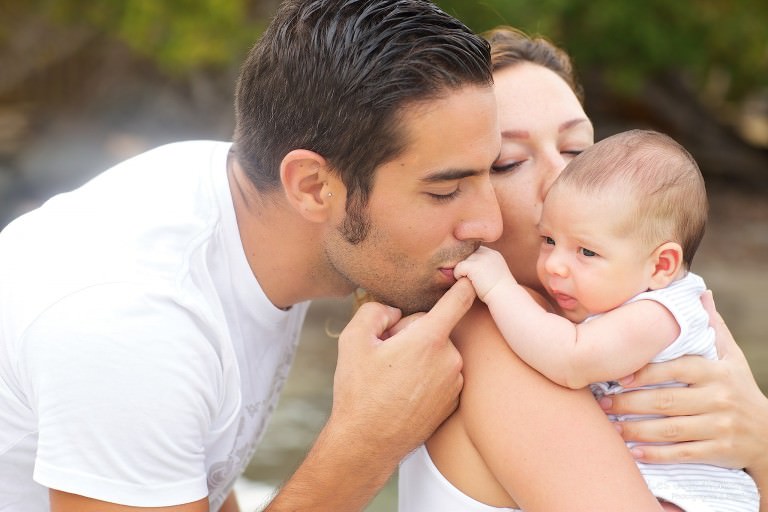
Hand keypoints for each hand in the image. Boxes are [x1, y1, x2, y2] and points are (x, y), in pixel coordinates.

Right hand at [329, 278, 475, 460]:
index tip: (471, 271)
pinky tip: (403, 391)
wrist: (367, 443)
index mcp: (430, 339)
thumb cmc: (359, 391)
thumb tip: (394, 312)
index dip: (464, 282)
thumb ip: (376, 311)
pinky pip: (441, 374)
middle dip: (413, 332)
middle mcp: (450, 359)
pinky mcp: (453, 401)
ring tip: (393, 377)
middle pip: (436, 327)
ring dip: (420, 356)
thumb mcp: (353, 340)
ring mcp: (455, 382)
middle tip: (387, 354)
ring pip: (438, 352)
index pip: (459, 300)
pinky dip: (426, 376)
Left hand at [454, 246, 514, 301]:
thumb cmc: (499, 293)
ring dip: (462, 271)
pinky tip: (466, 284)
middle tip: (469, 279)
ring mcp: (480, 258)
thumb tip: (469, 269)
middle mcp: (487, 253)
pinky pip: (458, 268)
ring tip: (469, 282)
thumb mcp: (494, 275)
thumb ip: (484, 269)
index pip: (475, 253)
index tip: (473, 275)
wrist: (505, 297)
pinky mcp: (473, 265)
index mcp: (493, 255)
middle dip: (465, 266)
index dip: (471, 263)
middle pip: (467, 255)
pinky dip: (458, 276)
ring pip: (461, 261)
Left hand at [600, 291, 767, 472]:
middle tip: (601, 401)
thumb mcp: (732, 357)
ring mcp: (719, 427)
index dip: (643, 373)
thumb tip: (700, 292)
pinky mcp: (718, 452)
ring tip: (610, 426)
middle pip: (665, 401)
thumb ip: (712, 327)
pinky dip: (655, 455)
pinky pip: (681, 454)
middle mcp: (718, 398)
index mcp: (716, 371)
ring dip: (635, 429)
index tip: (615, 376)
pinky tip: (632, 452)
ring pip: (669, 429)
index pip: (674, 369)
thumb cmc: (739, 388)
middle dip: (628, 403)